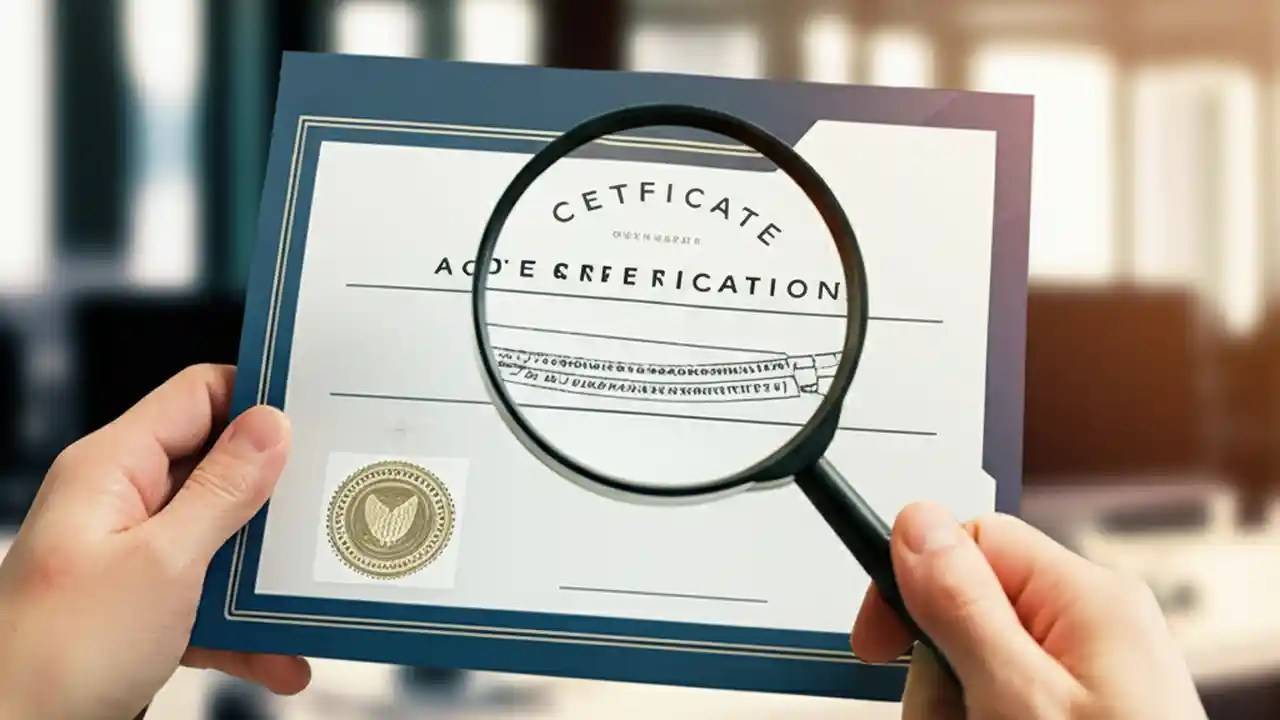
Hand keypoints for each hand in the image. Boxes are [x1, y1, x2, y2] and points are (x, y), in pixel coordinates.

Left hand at [0, 365, 309, 718]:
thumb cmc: (60, 656)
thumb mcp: (164, 564)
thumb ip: (224, 490)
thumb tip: (270, 424)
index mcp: (113, 468)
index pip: (198, 395)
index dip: (258, 396)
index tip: (321, 413)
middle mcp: (123, 501)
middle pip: (220, 467)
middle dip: (276, 494)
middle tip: (331, 504)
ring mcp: (133, 555)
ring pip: (222, 538)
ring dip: (265, 573)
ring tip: (310, 592)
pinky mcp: (144, 606)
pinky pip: (210, 597)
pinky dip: (244, 626)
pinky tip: (281, 656)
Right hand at [852, 502, 1206, 718]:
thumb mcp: (1019, 698)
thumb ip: (965, 605)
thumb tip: (917, 523)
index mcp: (1087, 598)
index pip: (972, 541)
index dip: (912, 582)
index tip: (877, 640)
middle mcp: (1090, 629)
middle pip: (963, 613)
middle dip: (938, 676)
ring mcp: (1084, 678)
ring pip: (969, 671)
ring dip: (954, 715)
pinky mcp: (1071, 715)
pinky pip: (995, 705)